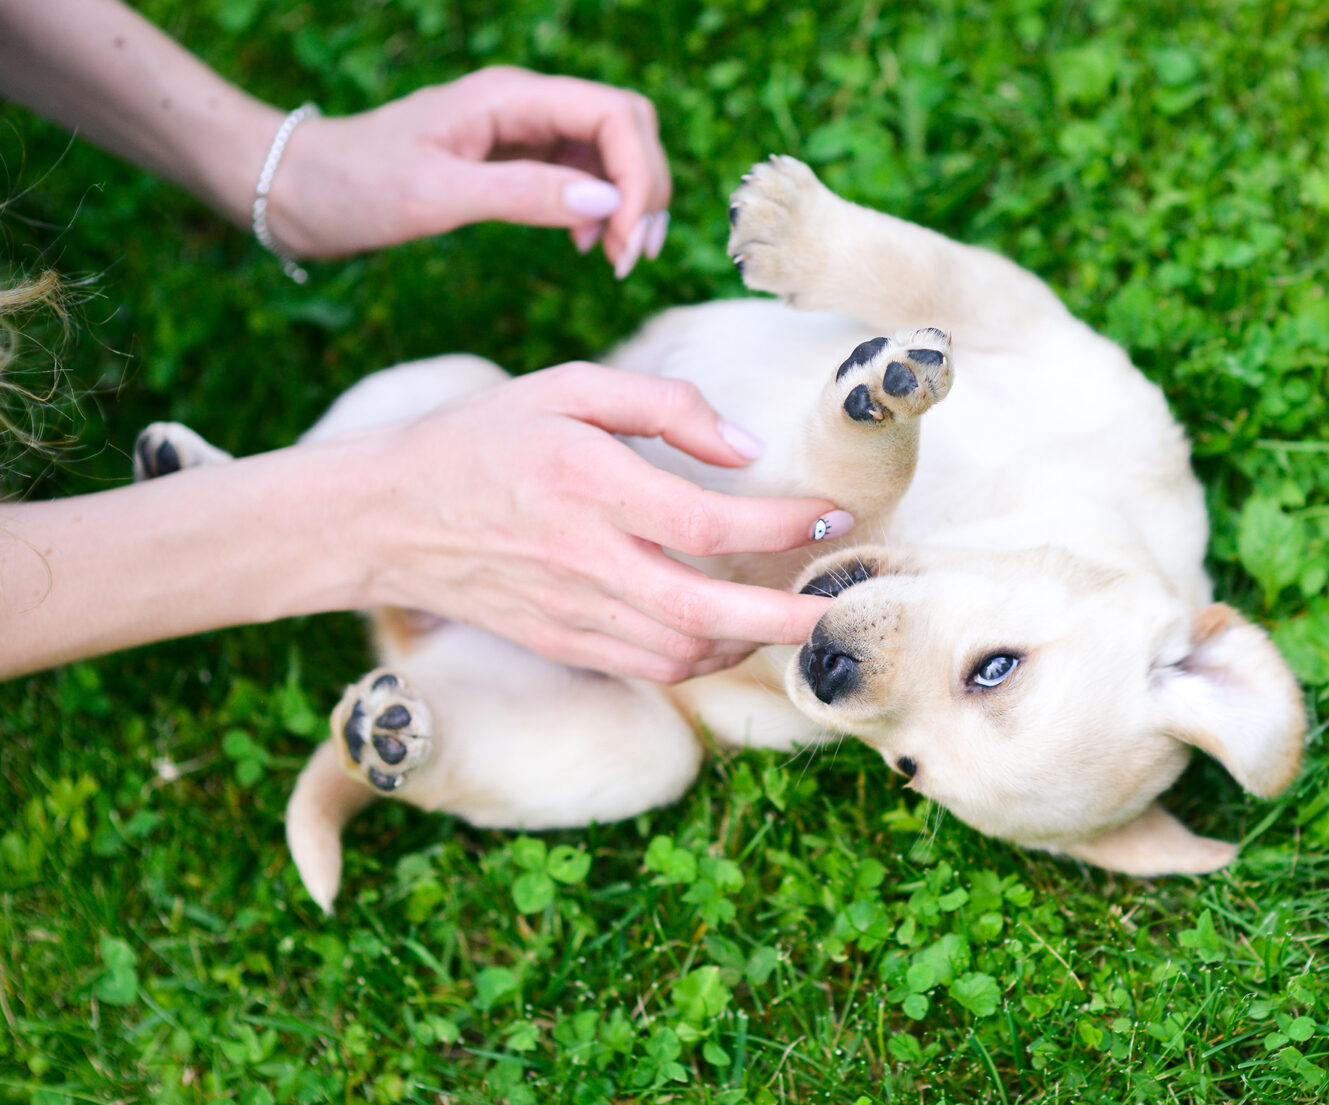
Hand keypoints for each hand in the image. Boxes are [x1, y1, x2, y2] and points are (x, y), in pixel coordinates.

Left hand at [266, 67, 670, 276]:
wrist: (300, 188)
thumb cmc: (353, 186)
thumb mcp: (434, 196)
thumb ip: (521, 195)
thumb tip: (605, 203)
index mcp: (509, 97)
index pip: (615, 117)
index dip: (639, 176)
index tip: (629, 240)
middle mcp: (524, 105)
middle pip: (627, 128)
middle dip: (645, 189)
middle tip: (633, 257)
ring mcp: (522, 130)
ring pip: (611, 154)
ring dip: (629, 204)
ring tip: (616, 260)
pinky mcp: (514, 159)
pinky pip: (582, 175)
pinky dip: (601, 211)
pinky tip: (588, 246)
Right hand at [360, 363, 841, 682]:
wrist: (384, 517)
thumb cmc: (481, 438)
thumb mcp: (565, 388)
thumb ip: (662, 405)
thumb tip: (745, 447)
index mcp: (586, 482)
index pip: (704, 519)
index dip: (780, 523)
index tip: (831, 514)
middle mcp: (582, 556)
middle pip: (704, 611)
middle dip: (786, 618)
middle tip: (840, 605)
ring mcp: (569, 611)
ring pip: (682, 651)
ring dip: (749, 640)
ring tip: (790, 612)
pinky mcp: (560, 641)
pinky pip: (648, 666)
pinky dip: (701, 656)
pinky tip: (728, 630)